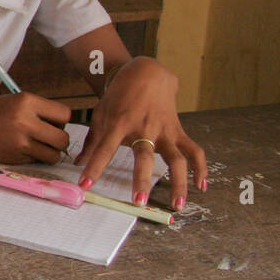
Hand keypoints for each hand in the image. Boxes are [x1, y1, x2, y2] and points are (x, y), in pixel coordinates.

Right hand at [0, 92, 72, 163]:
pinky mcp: (15, 156)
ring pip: (54, 154)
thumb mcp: (14, 101)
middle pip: (63, 138)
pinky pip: (38, 161)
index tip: (52, 123)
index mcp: (27, 101)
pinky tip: (20, 149)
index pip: (65, 114)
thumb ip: (38, 110)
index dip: (61, 121)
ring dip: (49, 152)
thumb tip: (64, 125)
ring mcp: (20, 140)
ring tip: (36, 145)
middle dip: (59, 140)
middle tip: (47, 137)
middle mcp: (26, 120)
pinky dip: (34, 158)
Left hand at [75, 57, 206, 209]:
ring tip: (177, 205)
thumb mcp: (101, 114)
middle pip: (144, 156)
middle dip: (141, 179)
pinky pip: (194, 150)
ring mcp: (164, 130)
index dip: (94, 167)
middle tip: (138, 202)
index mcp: (119, 123)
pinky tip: (202, 186)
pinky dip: (201, 168)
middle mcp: (144, 128)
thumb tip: (78, 163)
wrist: (146, 73)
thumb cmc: (119, 96)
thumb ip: (92, 141)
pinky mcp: (179, 130)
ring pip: (176, 158)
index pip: (104, 149)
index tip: (85, 185)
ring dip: (178, 182)